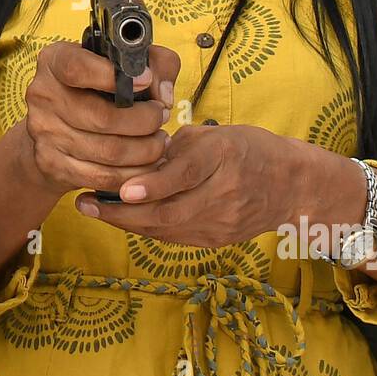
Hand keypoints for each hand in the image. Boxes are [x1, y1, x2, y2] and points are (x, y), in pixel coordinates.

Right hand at [21, 39, 180, 197]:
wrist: (53, 128)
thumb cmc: (96, 88)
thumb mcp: (122, 63)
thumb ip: (155, 62)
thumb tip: (163, 94)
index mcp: (55, 61)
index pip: (78, 68)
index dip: (114, 76)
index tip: (146, 80)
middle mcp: (43, 96)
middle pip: (103, 118)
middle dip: (145, 121)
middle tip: (161, 118)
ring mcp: (45, 134)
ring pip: (108, 151)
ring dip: (146, 150)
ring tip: (159, 141)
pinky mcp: (53, 165)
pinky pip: (103, 177)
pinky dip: (134, 173)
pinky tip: (147, 164)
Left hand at [74, 123, 302, 245]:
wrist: (291, 186)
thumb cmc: (249, 150)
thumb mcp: (217, 135)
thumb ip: (178, 147)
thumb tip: (137, 159)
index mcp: (225, 156)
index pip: (185, 174)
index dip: (153, 184)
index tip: (122, 190)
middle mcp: (225, 192)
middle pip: (169, 211)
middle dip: (121, 212)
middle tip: (85, 203)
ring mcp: (222, 222)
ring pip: (167, 228)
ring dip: (126, 223)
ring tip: (93, 210)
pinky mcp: (217, 240)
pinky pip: (174, 236)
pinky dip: (146, 227)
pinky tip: (123, 218)